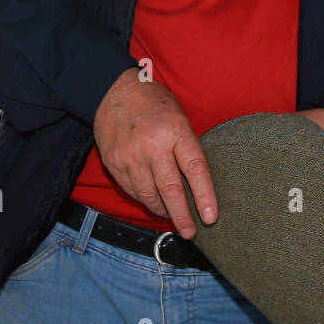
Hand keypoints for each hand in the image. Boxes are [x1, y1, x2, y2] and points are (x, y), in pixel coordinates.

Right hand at [92, 68, 216, 237]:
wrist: (112, 90)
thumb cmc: (154, 103)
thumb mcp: (179, 116)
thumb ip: (186, 146)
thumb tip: (198, 182)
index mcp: (175, 131)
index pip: (195, 170)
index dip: (205, 196)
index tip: (211, 216)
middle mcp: (152, 146)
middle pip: (171, 190)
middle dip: (182, 216)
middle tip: (190, 232)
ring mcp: (131, 156)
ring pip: (149, 195)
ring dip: (162, 210)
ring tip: (172, 217)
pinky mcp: (114, 163)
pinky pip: (132, 190)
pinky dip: (144, 199)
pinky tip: (152, 202)